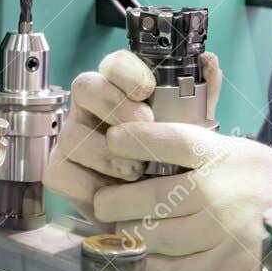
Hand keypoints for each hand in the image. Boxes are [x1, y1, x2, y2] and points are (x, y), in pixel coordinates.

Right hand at [45, 47, 221, 213]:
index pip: (114, 64)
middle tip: (144, 127)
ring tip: (136, 171)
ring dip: (107, 154)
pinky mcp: (61, 170)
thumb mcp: (191, 128)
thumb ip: (201, 94)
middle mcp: (91, 108)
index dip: (127, 72)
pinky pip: (61, 172)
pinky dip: (88, 185)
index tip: (148, 89)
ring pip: (73, 133)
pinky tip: (112, 194)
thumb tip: (210, 61)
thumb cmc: (168, 162)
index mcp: (120, 90)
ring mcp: (73, 138)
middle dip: (116, 106)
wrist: (155, 210)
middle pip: (85, 86)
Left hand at [93, 127, 271, 270]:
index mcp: (223, 156)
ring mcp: (218, 233)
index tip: (113, 140)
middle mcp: (218, 193)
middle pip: (147, 196)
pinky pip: (169, 268)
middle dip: (113, 201)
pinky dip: (149, 261)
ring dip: (129, 232)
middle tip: (104, 202)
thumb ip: (198, 153)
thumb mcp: (242, 153)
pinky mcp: (220, 267)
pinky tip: (144, 252)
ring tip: (122, 226)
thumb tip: (143, 149)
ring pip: (152, 236)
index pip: (168, 141)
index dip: (134, 139)